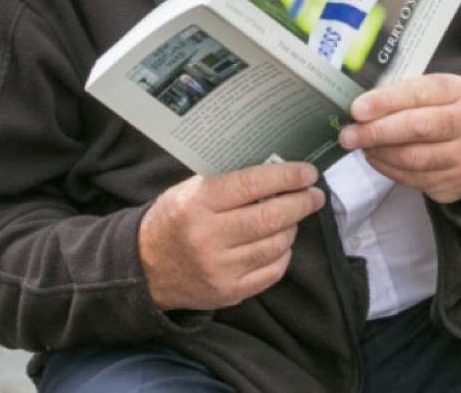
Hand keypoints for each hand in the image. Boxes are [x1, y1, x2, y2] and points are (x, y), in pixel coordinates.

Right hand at [138, 162, 324, 310]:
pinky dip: (283, 254)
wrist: (145, 267)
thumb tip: (274, 169)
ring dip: (292, 227)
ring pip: (275, 245)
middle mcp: (209, 237)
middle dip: (301, 202)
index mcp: (197, 203)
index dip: (285, 176)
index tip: (307, 172)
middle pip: (270, 217)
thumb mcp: (190, 189)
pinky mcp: (228, 292)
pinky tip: (282, 241)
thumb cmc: (174, 218)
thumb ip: (228, 181)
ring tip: (295, 215)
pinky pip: (271, 272)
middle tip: (315, 194)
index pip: (252, 185)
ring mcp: (220, 269)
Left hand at [338, 74, 460, 204]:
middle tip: (347, 135)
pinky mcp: (453, 182)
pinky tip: (374, 158)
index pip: (417, 93)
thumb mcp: (429, 93)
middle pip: (417, 128)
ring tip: (359, 145)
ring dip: (379, 152)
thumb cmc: (440, 112)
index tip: (356, 109)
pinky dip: (387, 169)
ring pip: (413, 158)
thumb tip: (357, 108)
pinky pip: (413, 179)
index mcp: (456, 91)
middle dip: (376, 131)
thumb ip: (399, 96)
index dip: (385, 102)